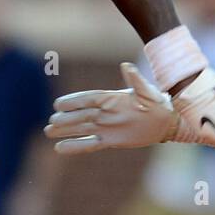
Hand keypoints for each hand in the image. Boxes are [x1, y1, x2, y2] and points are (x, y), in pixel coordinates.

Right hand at [45, 63, 182, 152]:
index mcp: (111, 98)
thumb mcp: (148, 92)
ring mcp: (105, 127)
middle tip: (51, 122)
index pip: (88, 99)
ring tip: (48, 131)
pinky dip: (75, 146)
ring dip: (65, 130)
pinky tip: (60, 148)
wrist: (165, 121)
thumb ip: (135, 80)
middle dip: (65, 118)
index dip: (73, 101)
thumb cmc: (158, 103)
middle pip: (80, 115)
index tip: (58, 104)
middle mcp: (105, 112)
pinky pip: (89, 144)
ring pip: (81, 129)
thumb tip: (126, 66)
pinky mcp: (109, 140)